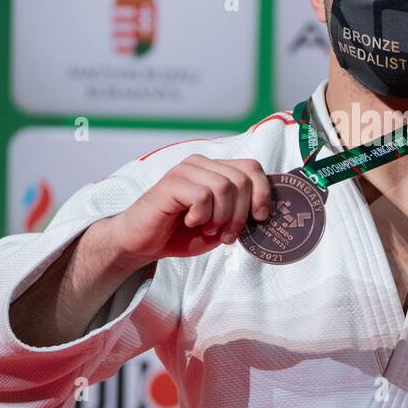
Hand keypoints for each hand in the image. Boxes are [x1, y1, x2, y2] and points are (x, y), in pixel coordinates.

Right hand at [104, 155, 272, 267]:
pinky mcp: (171, 182)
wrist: (142, 242)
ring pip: (224, 187)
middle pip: (242, 180)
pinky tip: (189, 222)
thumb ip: (240, 213)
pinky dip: (202, 216)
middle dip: (240, 214)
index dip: (262, 194)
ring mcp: (186, 170)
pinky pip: (202, 196)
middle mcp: (202, 164)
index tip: (259, 218)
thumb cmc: (180, 233)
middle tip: (226, 235)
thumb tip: (264, 212)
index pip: (252, 168)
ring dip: (221, 217)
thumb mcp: (219, 224)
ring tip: (207, 229)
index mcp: (216, 170)